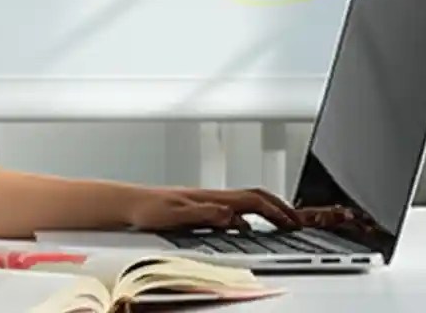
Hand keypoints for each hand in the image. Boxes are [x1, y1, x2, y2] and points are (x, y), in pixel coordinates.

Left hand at [124, 186, 303, 230]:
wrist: (129, 204)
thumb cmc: (147, 208)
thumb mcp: (176, 214)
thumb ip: (204, 214)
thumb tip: (231, 215)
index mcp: (211, 197)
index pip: (253, 201)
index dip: (276, 210)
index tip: (293, 222)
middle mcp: (212, 196)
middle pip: (255, 197)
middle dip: (279, 207)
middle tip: (296, 221)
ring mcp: (207, 201)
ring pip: (245, 203)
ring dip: (267, 211)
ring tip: (281, 222)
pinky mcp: (200, 208)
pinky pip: (233, 211)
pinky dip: (249, 218)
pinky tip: (246, 228)